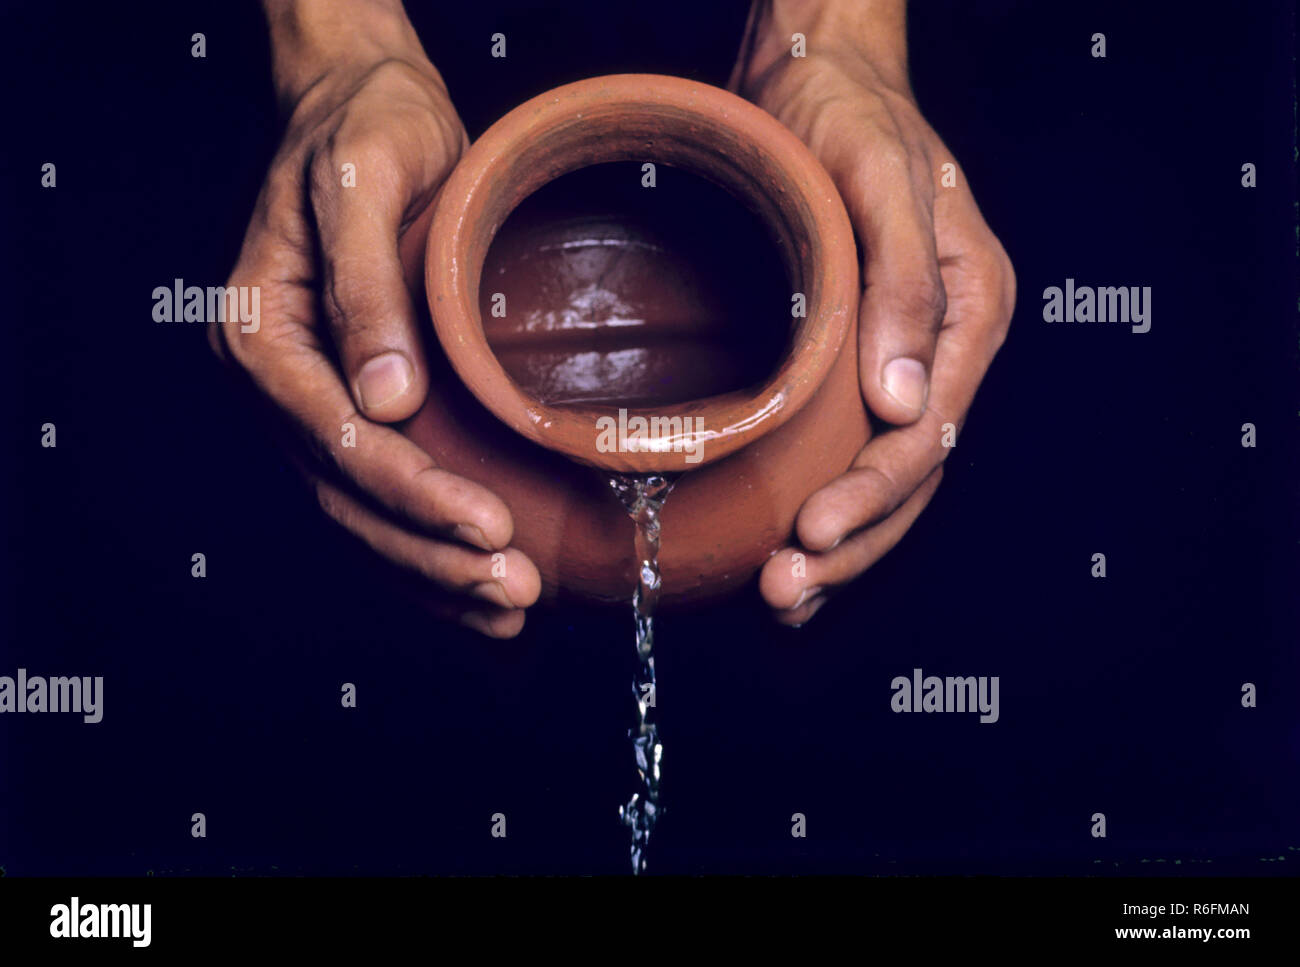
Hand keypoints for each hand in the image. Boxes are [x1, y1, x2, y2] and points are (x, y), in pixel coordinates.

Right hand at [213, 4, 539, 636]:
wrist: (369, 110)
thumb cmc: (365, 131)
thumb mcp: (363, 181)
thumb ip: (365, 288)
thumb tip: (385, 400)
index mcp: (261, 334)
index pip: (336, 438)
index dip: (412, 493)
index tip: (487, 526)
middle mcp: (278, 383)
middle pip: (348, 495)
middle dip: (432, 554)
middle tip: (514, 590)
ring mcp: (311, 403)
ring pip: (363, 513)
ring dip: (433, 572)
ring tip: (509, 607)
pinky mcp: (352, 407)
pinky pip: (381, 495)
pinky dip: (427, 547)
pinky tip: (476, 587)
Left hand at [732, 1, 1015, 624]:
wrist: (813, 80)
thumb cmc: (850, 118)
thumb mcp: (881, 185)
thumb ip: (901, 289)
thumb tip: (904, 403)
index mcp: (968, 311)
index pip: (929, 432)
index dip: (872, 494)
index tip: (813, 533)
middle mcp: (942, 348)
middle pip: (910, 475)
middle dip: (851, 541)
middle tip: (784, 589)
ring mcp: (904, 361)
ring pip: (885, 479)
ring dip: (839, 544)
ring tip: (784, 595)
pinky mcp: (858, 364)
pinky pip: (853, 451)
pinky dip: (827, 504)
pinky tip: (792, 547)